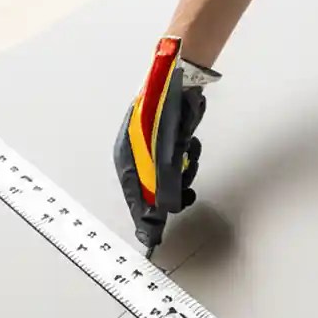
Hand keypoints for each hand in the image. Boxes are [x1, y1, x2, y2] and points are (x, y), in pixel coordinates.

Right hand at [112, 36, 218, 254]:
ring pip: (169, 177)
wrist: (178, 78)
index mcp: (126, 161)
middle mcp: (135, 157)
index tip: (155, 239)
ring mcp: (150, 148)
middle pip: (153, 191)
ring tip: (189, 157)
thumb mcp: (164, 158)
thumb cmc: (164, 114)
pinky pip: (178, 162)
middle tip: (187, 194)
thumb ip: (164, 189)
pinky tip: (191, 145)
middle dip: (172, 192)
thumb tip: (163, 213)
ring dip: (183, 174)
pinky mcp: (166, 140)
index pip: (135, 201)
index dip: (146, 221)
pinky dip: (187, 158)